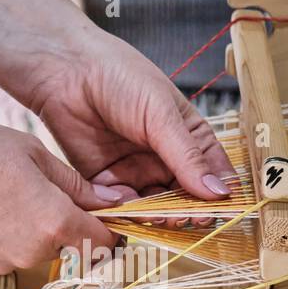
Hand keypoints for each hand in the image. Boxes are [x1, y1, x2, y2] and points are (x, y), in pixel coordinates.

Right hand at [0, 113, 118, 273]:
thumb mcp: (34, 153)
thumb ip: (76, 184)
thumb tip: (111, 200)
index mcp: (55, 223)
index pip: (102, 243)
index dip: (106, 228)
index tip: (103, 214)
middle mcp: (32, 253)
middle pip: (67, 246)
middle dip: (63, 224)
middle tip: (40, 189)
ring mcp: (2, 264)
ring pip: (33, 250)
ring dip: (29, 230)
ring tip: (3, 194)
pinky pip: (2, 253)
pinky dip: (0, 236)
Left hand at [22, 28, 233, 203]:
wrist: (66, 71)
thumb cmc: (120, 77)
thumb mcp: (161, 115)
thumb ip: (187, 157)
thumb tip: (221, 193)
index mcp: (188, 136)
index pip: (213, 172)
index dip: (219, 193)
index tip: (221, 210)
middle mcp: (165, 158)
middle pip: (184, 196)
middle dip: (187, 210)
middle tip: (186, 217)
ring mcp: (136, 171)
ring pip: (154, 207)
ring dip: (157, 215)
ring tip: (158, 215)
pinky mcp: (106, 182)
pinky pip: (120, 207)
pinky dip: (124, 211)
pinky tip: (125, 205)